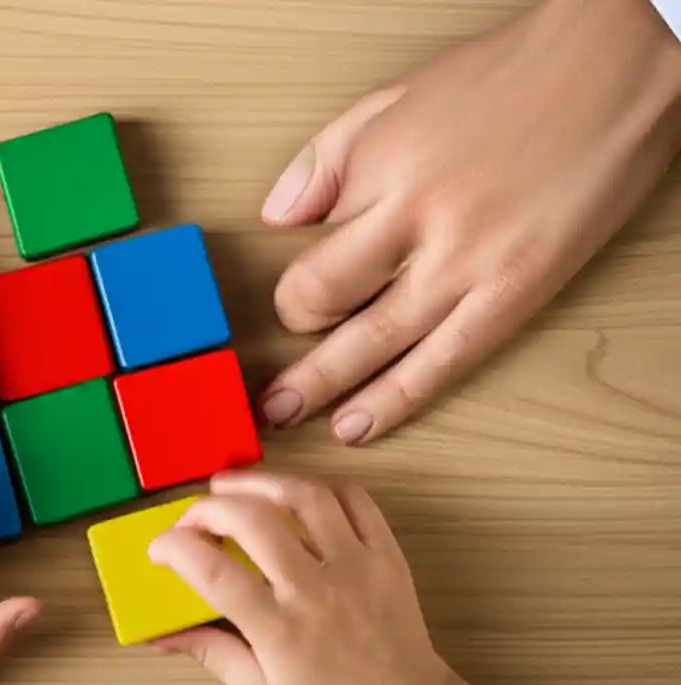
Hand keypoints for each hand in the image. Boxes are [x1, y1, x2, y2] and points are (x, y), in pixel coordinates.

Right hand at [148, 474, 499, 684]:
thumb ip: (209, 652)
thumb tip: (161, 634)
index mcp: (280, 629)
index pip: (215, 574)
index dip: (176, 549)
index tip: (161, 547)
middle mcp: (315, 590)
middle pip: (253, 521)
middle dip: (210, 506)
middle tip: (193, 514)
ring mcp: (354, 565)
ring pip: (305, 496)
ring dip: (261, 482)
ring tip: (234, 485)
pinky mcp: (384, 553)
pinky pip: (355, 499)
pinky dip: (320, 486)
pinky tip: (294, 493)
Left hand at [258, 0, 680, 444]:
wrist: (612, 66)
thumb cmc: (505, 76)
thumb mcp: (391, 99)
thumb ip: (325, 159)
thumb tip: (278, 217)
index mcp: (381, 171)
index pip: (311, 255)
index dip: (293, 292)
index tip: (295, 304)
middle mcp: (417, 220)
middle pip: (331, 302)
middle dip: (295, 353)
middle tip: (267, 395)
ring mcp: (469, 261)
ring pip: (380, 342)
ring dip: (326, 390)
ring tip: (288, 420)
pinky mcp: (517, 289)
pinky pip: (447, 358)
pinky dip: (399, 398)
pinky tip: (363, 423)